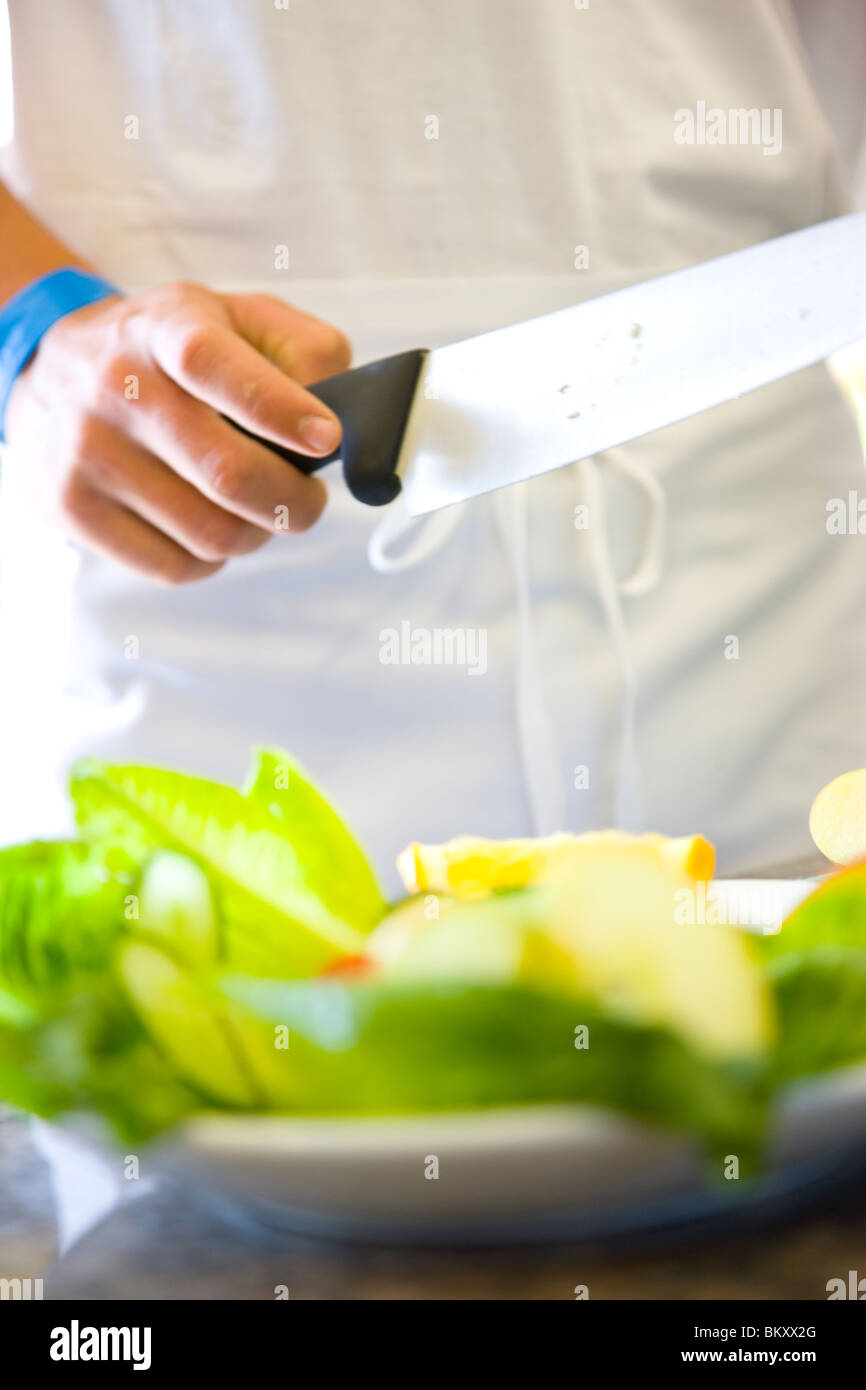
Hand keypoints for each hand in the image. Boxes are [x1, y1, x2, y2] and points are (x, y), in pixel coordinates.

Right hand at [4, 282, 351, 582]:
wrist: (52, 375)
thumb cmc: (167, 353)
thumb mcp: (233, 318)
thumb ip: (303, 348)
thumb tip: (340, 409)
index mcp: (165, 330)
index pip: (216, 367)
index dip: (279, 407)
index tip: (327, 437)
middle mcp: (118, 388)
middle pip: (228, 474)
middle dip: (294, 501)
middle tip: (307, 499)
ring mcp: (89, 452)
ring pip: (212, 533)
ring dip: (255, 534)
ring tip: (252, 509)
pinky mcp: (72, 507)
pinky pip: (175, 566)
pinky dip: (210, 558)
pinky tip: (205, 524)